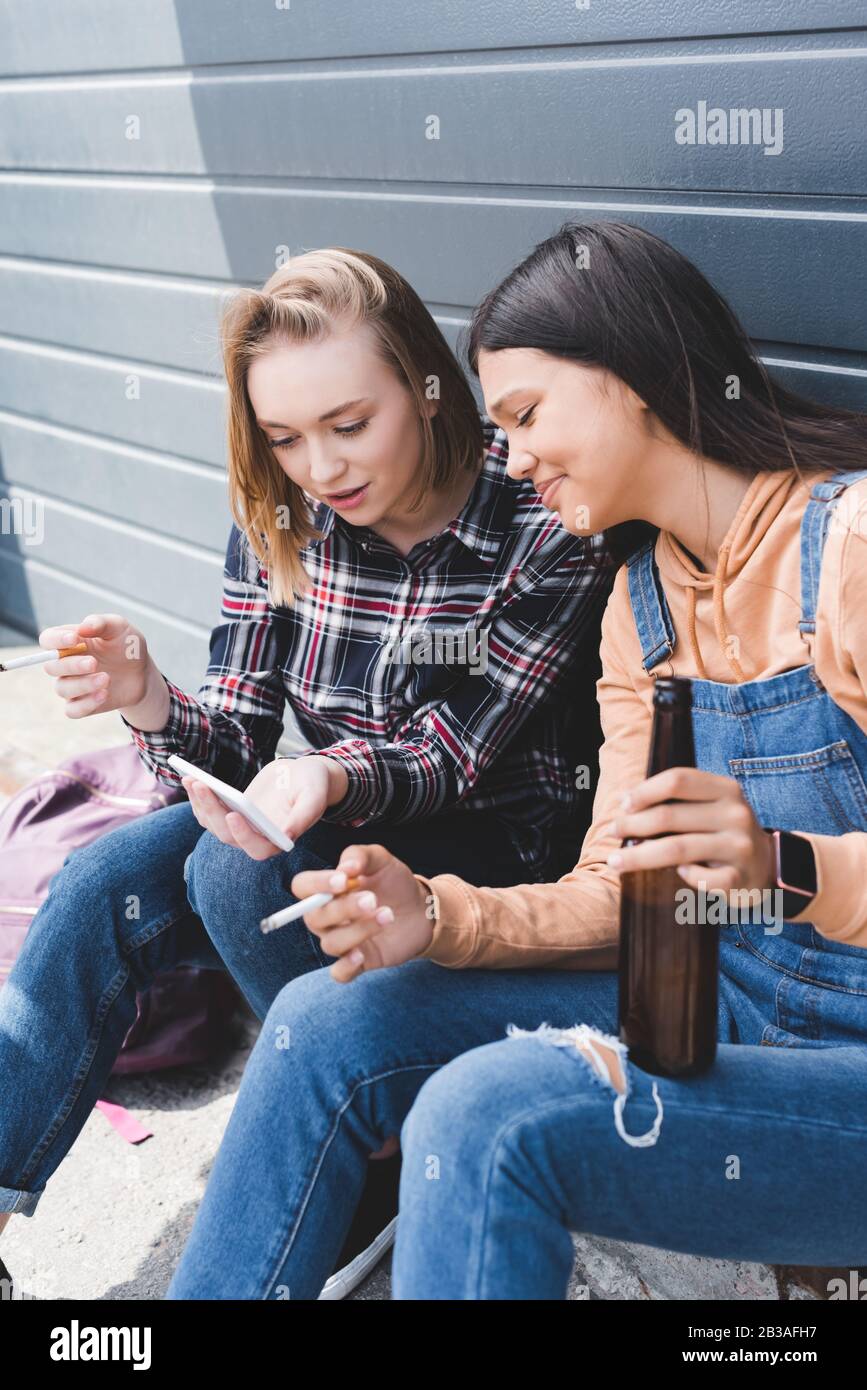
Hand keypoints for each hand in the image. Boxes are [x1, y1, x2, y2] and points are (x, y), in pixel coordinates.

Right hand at [39, 614, 151, 717]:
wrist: (142, 674)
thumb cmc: (126, 647)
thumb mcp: (120, 629)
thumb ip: (101, 623)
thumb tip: (82, 627)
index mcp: (70, 642)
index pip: (48, 640)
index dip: (56, 640)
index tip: (74, 639)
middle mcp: (66, 664)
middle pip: (52, 667)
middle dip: (71, 666)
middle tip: (94, 663)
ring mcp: (73, 685)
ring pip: (62, 689)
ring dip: (83, 684)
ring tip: (106, 678)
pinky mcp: (82, 704)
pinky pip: (72, 710)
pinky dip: (86, 704)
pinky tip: (104, 695)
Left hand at [183, 755, 347, 860]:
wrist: (303, 775)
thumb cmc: (314, 785)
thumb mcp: (314, 796)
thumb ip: (303, 817)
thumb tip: (287, 837)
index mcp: (279, 840)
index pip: (257, 848)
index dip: (243, 835)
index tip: (232, 814)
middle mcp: (257, 838)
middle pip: (227, 835)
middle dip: (211, 810)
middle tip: (201, 784)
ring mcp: (242, 826)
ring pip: (213, 823)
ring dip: (200, 803)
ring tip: (192, 779)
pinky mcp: (231, 811)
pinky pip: (209, 810)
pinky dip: (199, 796)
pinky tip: (191, 778)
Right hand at [291, 844, 433, 981]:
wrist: (420, 909)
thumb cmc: (394, 882)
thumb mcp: (381, 860)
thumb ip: (360, 856)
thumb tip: (345, 868)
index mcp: (327, 890)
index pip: (302, 887)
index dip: (317, 885)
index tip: (343, 881)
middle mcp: (328, 917)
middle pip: (315, 918)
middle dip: (343, 909)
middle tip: (372, 899)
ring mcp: (341, 940)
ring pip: (331, 943)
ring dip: (359, 930)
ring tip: (387, 915)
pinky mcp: (358, 961)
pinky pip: (339, 973)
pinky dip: (346, 967)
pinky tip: (361, 955)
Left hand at [607, 767, 774, 894]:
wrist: (769, 866)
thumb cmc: (724, 831)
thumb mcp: (712, 806)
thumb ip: (679, 800)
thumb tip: (625, 804)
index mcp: (727, 789)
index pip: (678, 780)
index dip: (644, 791)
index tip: (622, 805)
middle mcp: (736, 814)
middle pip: (670, 816)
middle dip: (633, 824)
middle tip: (613, 832)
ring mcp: (739, 847)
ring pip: (677, 849)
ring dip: (639, 856)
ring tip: (616, 862)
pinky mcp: (739, 879)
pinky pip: (698, 879)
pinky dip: (680, 876)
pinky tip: (673, 874)